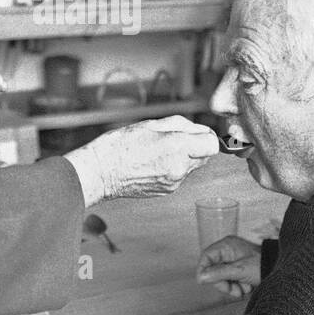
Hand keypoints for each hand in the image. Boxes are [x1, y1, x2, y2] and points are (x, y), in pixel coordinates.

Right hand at [65, 115, 219, 205]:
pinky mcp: (167, 190)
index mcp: (176, 147)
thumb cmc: (120, 146)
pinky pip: (179, 176)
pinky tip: (153, 163)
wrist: (101, 172)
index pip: (212, 145)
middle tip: (175, 139)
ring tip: (159, 151)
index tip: (197, 133)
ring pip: (191, 166)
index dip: (206, 136)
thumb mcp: (151, 124)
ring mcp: (174, 182)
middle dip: (195, 146)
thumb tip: (198, 129)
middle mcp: (179, 167)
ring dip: (183, 157)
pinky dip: (172, 168)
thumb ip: (180, 125)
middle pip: (204, 156)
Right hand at [197, 236, 261, 298]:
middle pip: (213, 269)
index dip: (203, 269)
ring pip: (222, 277)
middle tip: (232, 290)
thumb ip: (219, 273)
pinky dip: (237, 286)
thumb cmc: (262, 264)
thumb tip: (201, 278)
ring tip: (243, 289)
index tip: (203, 282)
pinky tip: (247, 287)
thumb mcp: (239, 270)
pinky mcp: (239, 269)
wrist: (280, 270)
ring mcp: (234, 260)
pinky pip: (231, 279)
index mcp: (227, 245)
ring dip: (231, 287)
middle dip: (222, 282)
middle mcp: (229, 251)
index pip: (206, 256)